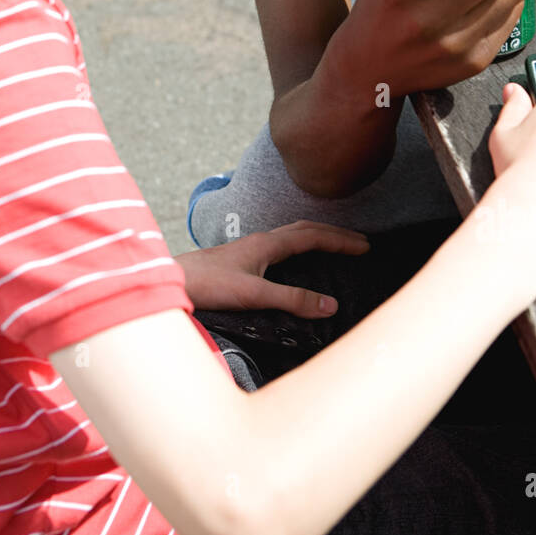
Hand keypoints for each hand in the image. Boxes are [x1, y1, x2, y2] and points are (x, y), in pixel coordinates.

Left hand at [177, 221, 369, 316]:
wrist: (170, 281)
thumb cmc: (208, 285)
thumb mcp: (254, 294)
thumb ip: (292, 300)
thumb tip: (331, 305)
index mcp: (267, 244)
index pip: (313, 235)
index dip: (341, 240)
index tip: (365, 246)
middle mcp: (260, 241)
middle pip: (304, 229)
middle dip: (333, 234)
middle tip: (358, 242)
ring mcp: (249, 249)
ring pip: (290, 236)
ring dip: (316, 238)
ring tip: (334, 247)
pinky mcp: (240, 260)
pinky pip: (279, 247)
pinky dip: (298, 248)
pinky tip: (295, 263)